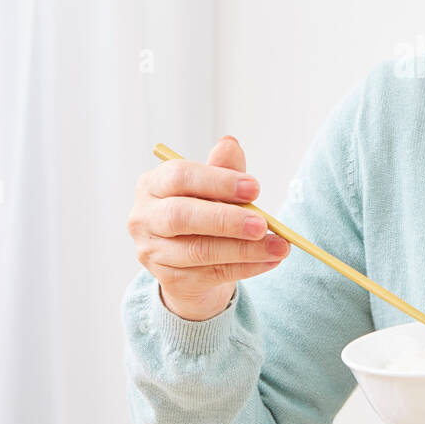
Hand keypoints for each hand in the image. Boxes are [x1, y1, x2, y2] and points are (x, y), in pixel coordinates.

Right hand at [127, 136, 290, 320]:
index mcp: (153, 184)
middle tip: (263, 223)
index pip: (179, 177)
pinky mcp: (168, 279)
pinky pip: (212, 273)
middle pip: (180, 216)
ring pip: (199, 250)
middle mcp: (144, 217)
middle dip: (227, 220)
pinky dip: (246, 267)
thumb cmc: (204, 212)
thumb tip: (229, 144)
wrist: (191, 262)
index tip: (255, 188)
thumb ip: (222, 168)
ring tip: (280, 246)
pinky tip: (270, 260)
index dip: (217, 181)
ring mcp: (152, 252)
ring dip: (244, 249)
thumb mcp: (214, 188)